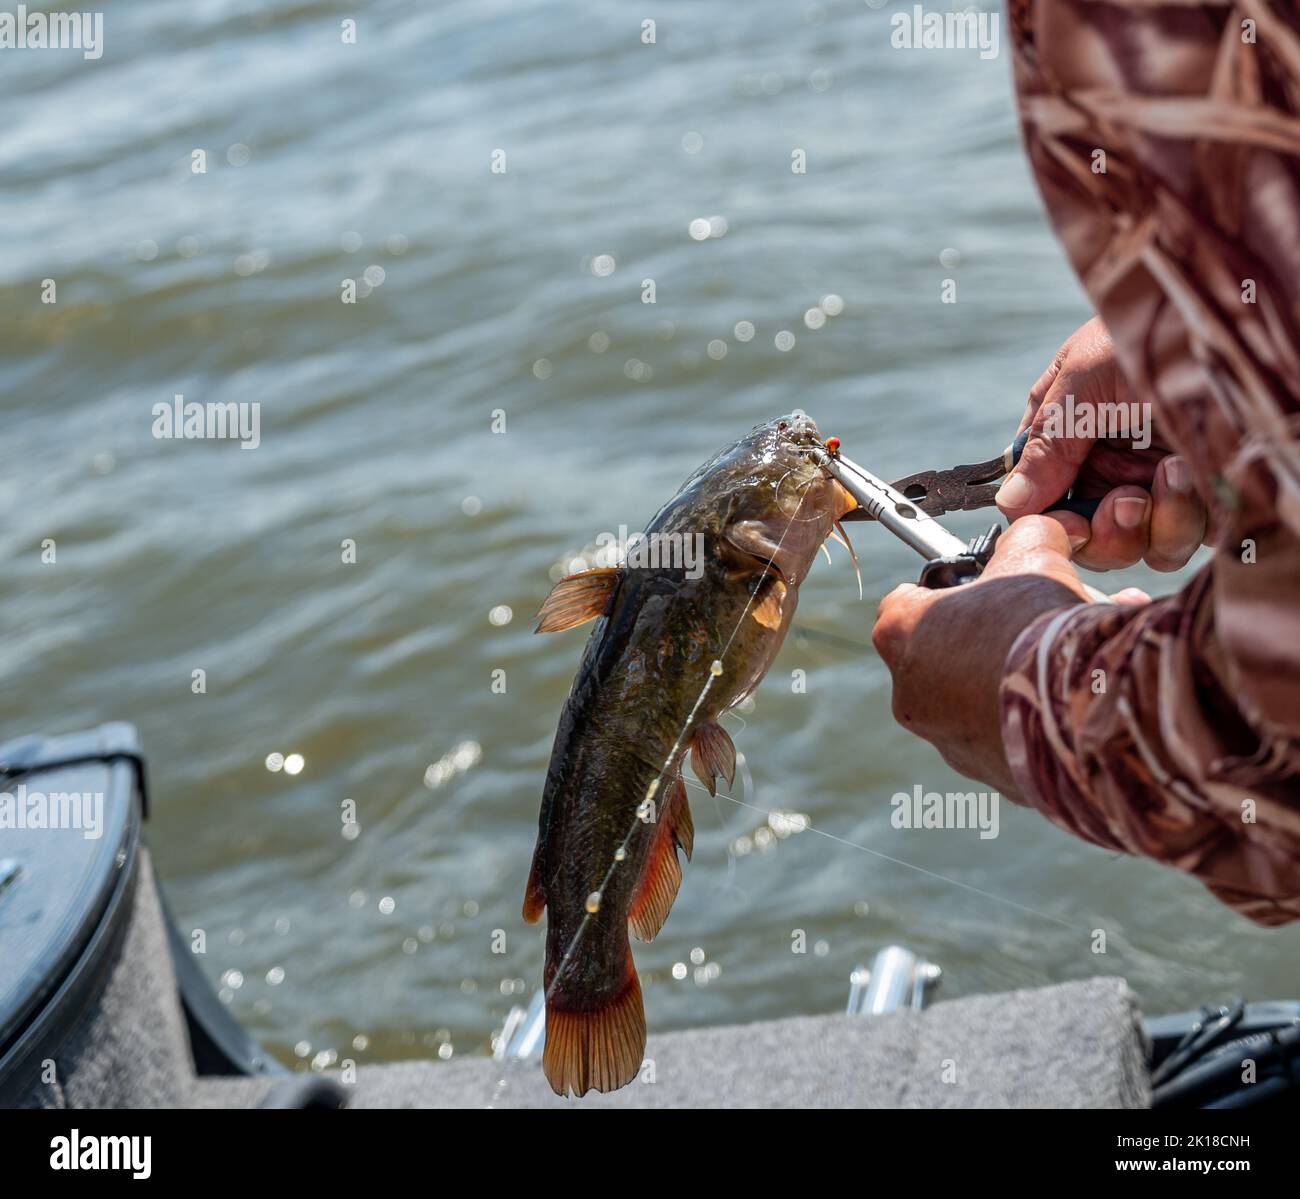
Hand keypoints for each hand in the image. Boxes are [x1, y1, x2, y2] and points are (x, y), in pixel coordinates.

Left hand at [872, 518, 1147, 795]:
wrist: (1084, 709)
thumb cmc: (1039, 625)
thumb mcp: (1033, 556)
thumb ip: (1026, 536)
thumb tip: (1039, 530)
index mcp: (904, 636)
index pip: (903, 604)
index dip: (943, 590)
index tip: (976, 587)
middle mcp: (912, 696)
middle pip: (946, 656)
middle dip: (991, 638)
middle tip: (1036, 623)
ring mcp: (950, 743)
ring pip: (983, 701)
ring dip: (1020, 679)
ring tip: (1074, 660)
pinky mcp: (994, 778)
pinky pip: (1015, 740)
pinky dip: (1043, 720)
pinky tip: (1085, 698)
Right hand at [996, 316, 1209, 571]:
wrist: (1234, 324)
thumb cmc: (1155, 329)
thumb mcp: (1085, 379)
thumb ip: (1047, 444)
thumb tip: (1009, 503)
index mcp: (1065, 435)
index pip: (1040, 502)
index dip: (1052, 523)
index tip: (1071, 526)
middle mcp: (1106, 466)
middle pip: (1086, 536)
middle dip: (1104, 531)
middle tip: (1127, 502)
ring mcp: (1154, 484)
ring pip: (1134, 548)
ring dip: (1150, 524)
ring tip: (1171, 472)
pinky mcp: (1201, 498)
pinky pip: (1182, 540)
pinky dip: (1185, 519)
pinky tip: (1192, 473)